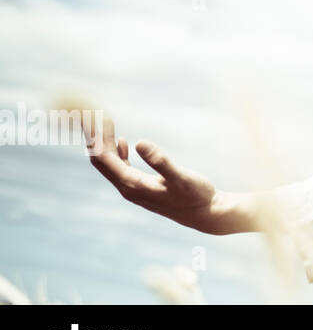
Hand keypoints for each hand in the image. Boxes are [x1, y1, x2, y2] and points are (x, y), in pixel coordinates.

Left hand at [83, 114, 232, 235]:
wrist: (204, 214)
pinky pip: (120, 168)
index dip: (97, 136)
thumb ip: (160, 161)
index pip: (103, 158)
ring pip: (109, 164)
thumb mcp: (181, 177)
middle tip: (90, 115)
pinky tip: (122, 142)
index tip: (97, 115)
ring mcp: (133, 189)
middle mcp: (127, 188)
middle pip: (101, 161)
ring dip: (104, 144)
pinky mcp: (142, 187)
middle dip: (94, 138)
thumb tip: (139, 142)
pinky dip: (116, 153)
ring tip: (104, 123)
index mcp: (132, 185)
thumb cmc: (195, 195)